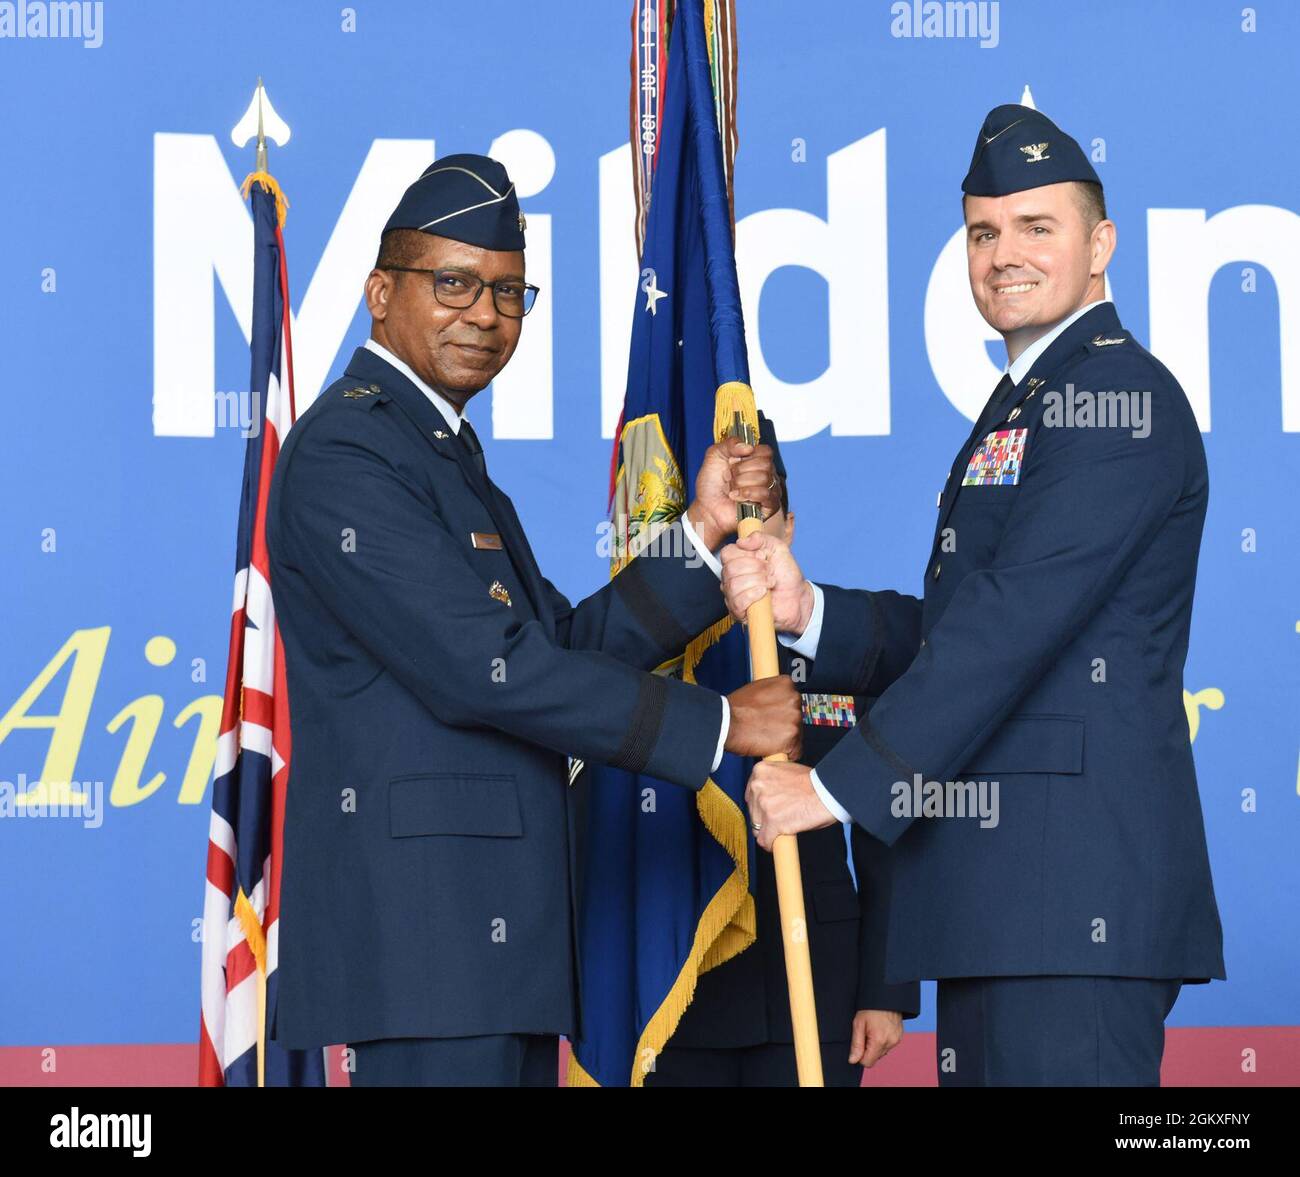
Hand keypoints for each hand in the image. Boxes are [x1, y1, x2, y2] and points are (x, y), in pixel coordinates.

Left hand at [686, 435, 781, 550]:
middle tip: (729, 478)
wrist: (706, 507)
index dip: (749, 455)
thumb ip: (730, 443)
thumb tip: (748, 447)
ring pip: (764, 478)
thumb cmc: (711, 484)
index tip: (732, 462)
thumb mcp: (715, 455)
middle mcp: (766, 474)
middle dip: (740, 471)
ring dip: (740, 483)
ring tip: (731, 489)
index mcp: (756, 461)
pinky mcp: (769, 507)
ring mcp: (769, 490)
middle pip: (765, 464)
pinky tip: (736, 497)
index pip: (766, 451)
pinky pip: (766, 494)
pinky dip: (748, 494)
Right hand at [720, 531, 813, 634]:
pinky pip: (738, 602)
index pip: (727, 553)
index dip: (746, 554)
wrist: (798, 597)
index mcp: (737, 561)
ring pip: (734, 585)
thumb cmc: (786, 575)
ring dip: (758, 582)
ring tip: (769, 583)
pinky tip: (763, 594)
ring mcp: (733, 595)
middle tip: (770, 572)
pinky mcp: (738, 612)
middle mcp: (731, 578)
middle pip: (730, 569)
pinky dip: (753, 595)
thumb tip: (742, 541)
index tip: (762, 557)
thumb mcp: (778, 548)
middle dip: (756, 569)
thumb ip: (761, 538)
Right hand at [725, 677, 801, 760]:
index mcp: (786, 684)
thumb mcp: (756, 688)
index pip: (793, 700)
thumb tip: (777, 700)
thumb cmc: (735, 709)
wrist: (726, 723)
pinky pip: (795, 751)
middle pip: (797, 716)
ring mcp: (794, 718)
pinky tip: (771, 748)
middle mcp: (794, 699)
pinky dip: (785, 753)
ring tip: (766, 737)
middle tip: (767, 727)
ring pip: (797, 734)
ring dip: (785, 739)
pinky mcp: (792, 737)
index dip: (782, 711)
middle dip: (785, 724)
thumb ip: (772, 693)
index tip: (774, 716)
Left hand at [745, 760, 834, 849]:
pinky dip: (771, 844)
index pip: (751, 793)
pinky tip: (777, 842)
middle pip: (752, 810)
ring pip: (756, 827)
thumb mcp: (787, 771)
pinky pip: (764, 840)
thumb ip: (773, 781)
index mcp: (760, 771)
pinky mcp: (772, 822)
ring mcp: (764, 804)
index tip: (768, 809)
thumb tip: (769, 795)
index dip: (760, 804)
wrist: (829, 792)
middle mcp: (758, 786)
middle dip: (763, 818)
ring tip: (781, 829)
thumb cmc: (815, 783)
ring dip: (768, 831)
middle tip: (779, 819)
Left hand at [849, 1009, 903, 1067]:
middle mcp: (890, 1043)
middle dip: (868, 1048)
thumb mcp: (858, 1024)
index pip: (868, 1062)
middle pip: (875, 1057)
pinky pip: (888, 1045)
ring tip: (873, 1029)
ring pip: (882, 1052)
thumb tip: (853, 1060)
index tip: (859, 1043)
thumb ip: (856, 1044)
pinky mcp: (899, 1037)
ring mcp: (896, 1040)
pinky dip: (883, 1040)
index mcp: (879, 1041)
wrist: (885, 996)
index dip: (860, 1056)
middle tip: (866, 1032)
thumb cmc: (870, 1008)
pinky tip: (880, 1028)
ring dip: (876, 1045)